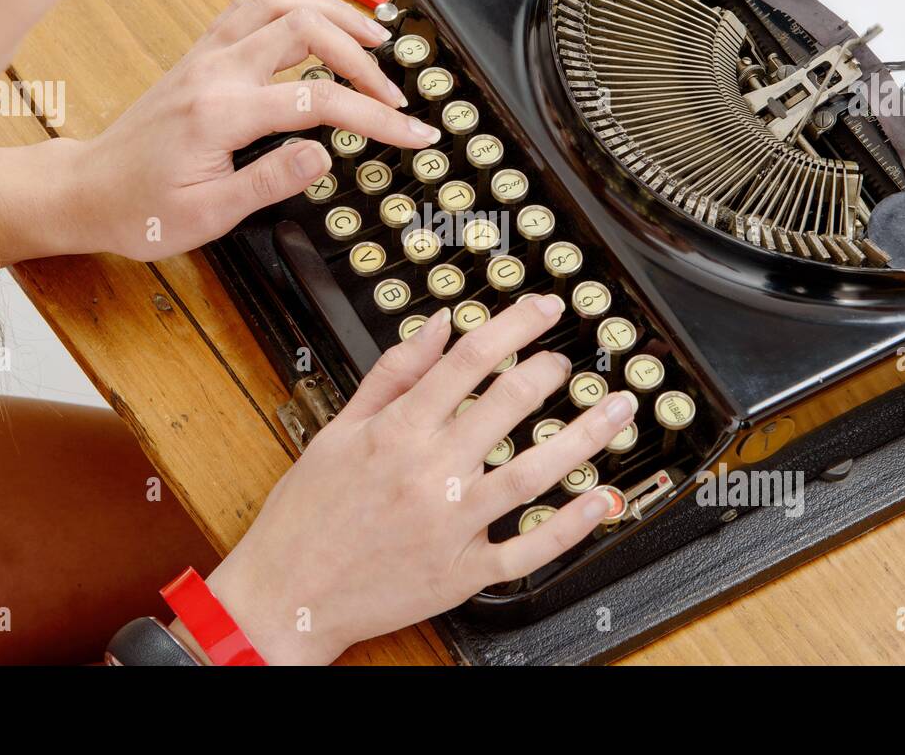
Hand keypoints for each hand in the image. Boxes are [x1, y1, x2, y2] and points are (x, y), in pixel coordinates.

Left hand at [72, 0, 437, 260]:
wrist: (90, 191)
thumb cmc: (143, 209)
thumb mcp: (209, 214)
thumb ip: (270, 181)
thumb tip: (322, 154)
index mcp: (220, 113)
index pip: (319, 99)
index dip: (376, 115)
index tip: (412, 131)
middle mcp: (214, 71)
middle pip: (305, 28)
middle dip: (362, 53)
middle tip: (396, 87)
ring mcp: (206, 55)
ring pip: (279, 2)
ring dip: (331, 12)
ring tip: (372, 36)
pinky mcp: (201, 54)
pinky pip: (252, 7)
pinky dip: (295, 5)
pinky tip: (317, 24)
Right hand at [201, 294, 638, 663]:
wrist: (287, 595)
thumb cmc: (306, 515)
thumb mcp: (337, 430)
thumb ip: (392, 374)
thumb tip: (438, 326)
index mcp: (397, 431)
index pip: (469, 359)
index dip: (516, 325)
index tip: (544, 309)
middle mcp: (429, 473)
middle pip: (508, 405)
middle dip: (550, 372)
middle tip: (570, 360)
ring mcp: (451, 525)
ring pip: (533, 473)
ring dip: (583, 438)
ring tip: (617, 411)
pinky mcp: (462, 573)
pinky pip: (528, 549)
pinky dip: (570, 526)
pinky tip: (602, 500)